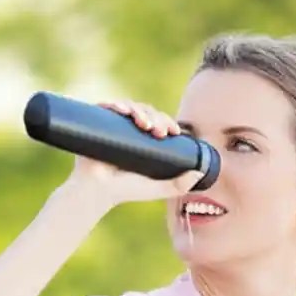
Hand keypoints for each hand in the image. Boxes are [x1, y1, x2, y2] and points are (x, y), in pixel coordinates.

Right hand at [65, 99, 202, 207]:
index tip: (173, 132)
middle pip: (146, 111)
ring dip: (140, 111)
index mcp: (142, 138)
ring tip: (144, 124)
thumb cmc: (124, 191)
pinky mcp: (95, 123)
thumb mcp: (158, 188)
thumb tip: (199, 173)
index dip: (167, 121)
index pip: (158, 121)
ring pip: (130, 107)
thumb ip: (179, 185)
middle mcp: (127, 129)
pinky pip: (107, 107)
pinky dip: (115, 104)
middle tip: (158, 132)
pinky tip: (122, 109)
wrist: (96, 191)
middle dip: (156, 117)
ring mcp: (111, 125)